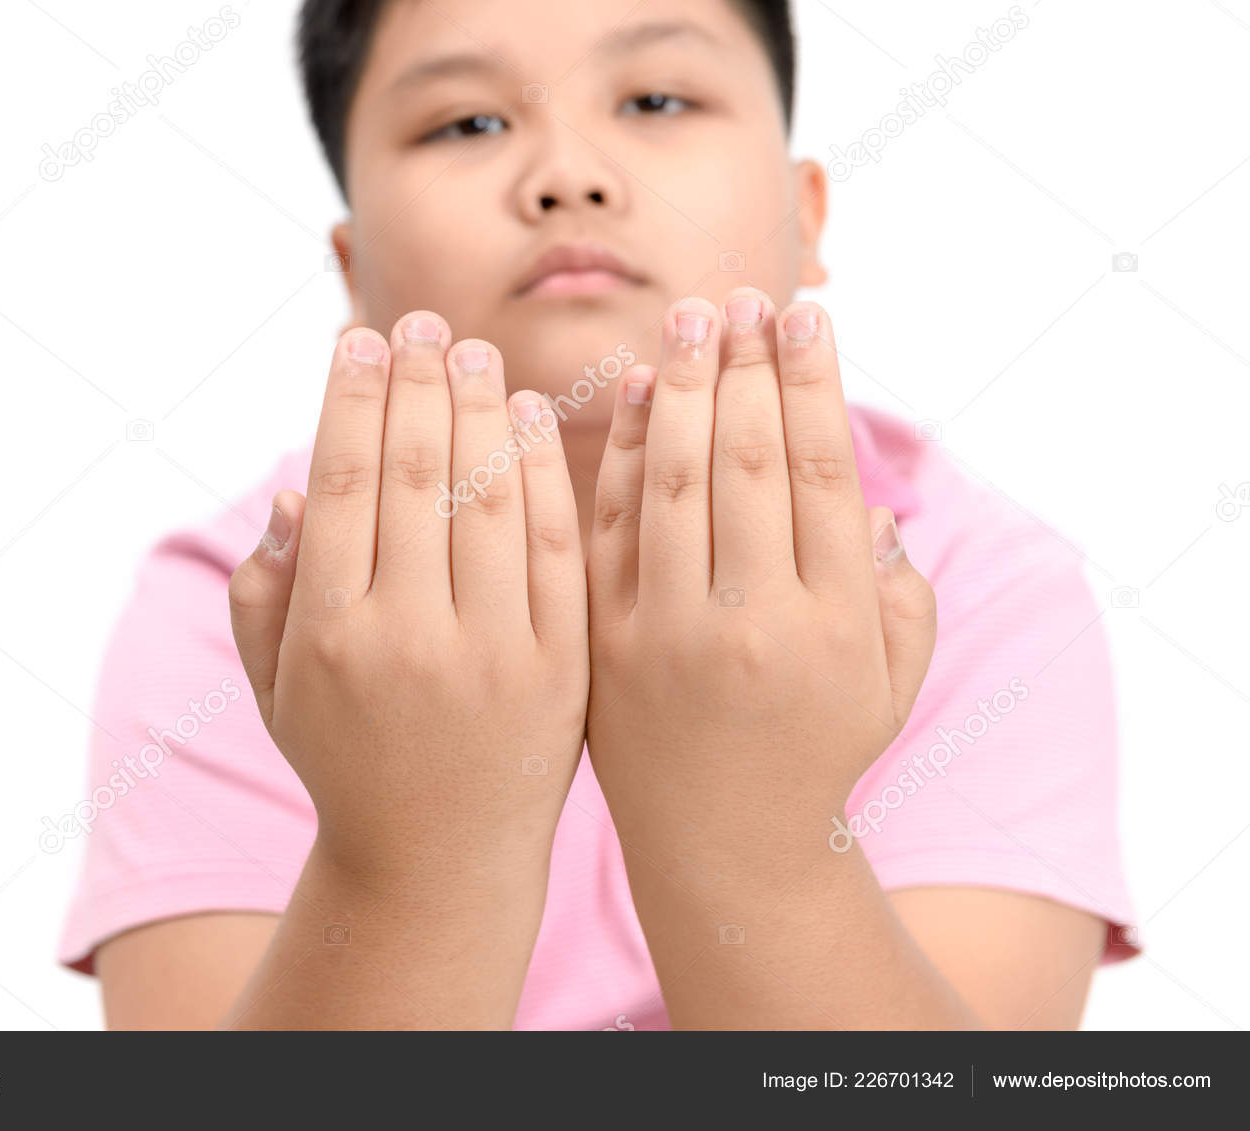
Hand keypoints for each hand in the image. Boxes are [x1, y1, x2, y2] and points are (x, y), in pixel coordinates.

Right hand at [229, 311, 589, 891]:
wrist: (436, 861)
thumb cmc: (344, 759)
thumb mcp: (274, 688)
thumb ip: (263, 592)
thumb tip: (289, 492)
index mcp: (328, 632)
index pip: (341, 480)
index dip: (350, 396)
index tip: (359, 336)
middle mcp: (408, 636)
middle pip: (413, 472)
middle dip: (416, 382)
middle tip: (422, 321)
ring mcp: (492, 652)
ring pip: (486, 497)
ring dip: (479, 409)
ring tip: (472, 351)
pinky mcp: (560, 668)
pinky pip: (553, 548)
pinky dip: (541, 475)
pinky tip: (527, 421)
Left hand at [584, 289, 937, 868]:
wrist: (721, 844)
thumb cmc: (819, 747)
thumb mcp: (890, 679)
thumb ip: (897, 587)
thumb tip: (871, 495)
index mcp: (834, 622)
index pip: (823, 472)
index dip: (812, 383)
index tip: (803, 316)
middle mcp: (751, 622)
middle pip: (744, 460)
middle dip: (742, 367)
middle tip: (739, 297)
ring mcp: (666, 633)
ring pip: (669, 482)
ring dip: (675, 389)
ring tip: (687, 322)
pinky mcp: (602, 643)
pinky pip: (604, 528)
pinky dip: (614, 455)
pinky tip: (626, 395)